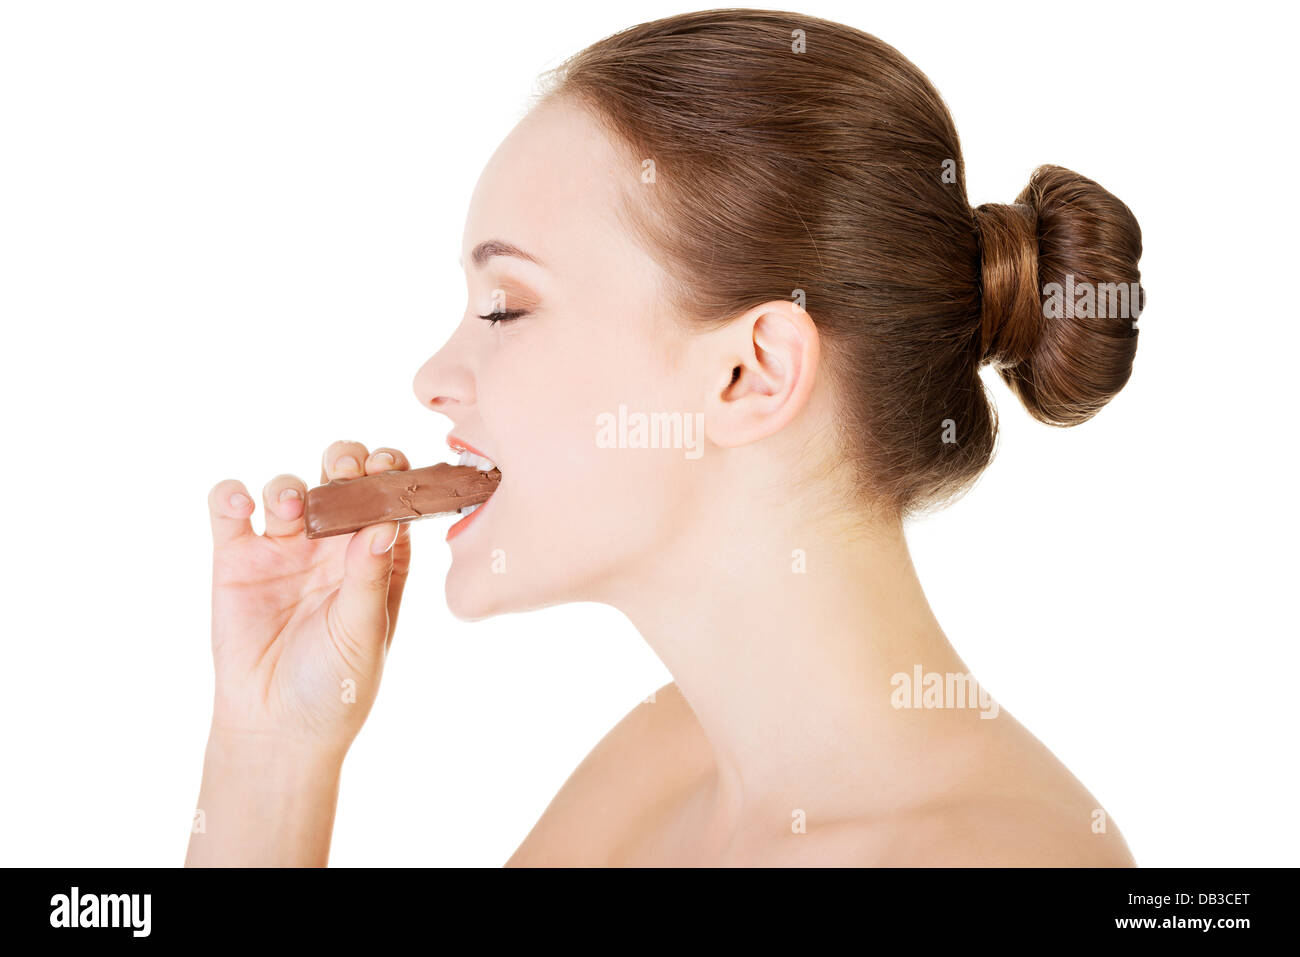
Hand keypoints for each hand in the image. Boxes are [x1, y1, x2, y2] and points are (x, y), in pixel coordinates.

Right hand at [205, 440, 413, 760]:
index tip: (391, 466)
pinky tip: (240, 503)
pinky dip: (230, 495)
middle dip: (346, 462)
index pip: (390, 500)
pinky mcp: (237, 559)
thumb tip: (387, 523)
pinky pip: (229, 512)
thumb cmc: (337, 686)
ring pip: (288, 488)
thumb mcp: (363, 632)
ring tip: (293, 507)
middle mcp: (334, 544)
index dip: (392, 476)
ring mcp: (285, 547)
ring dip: (291, 484)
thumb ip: (370, 577)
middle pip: (341, 481)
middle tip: (346, 465)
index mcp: (379, 557)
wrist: (277, 728)